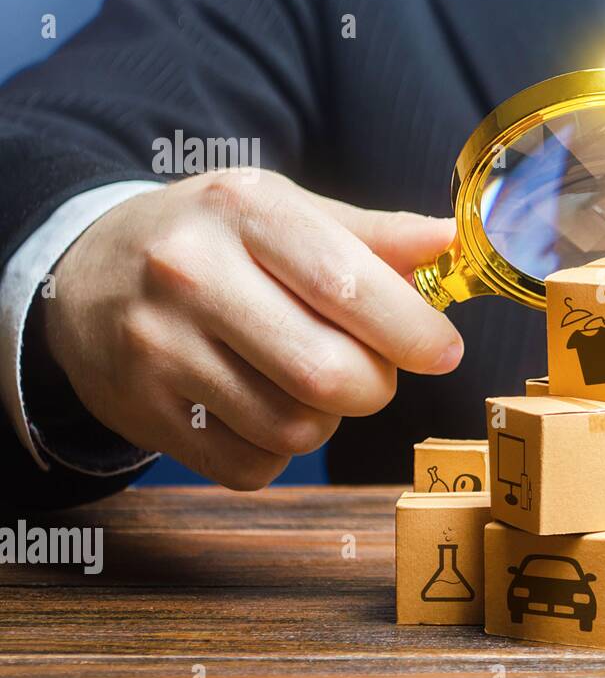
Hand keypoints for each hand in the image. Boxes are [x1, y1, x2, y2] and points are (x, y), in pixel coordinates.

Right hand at [44, 169, 461, 490]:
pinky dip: (278, 451)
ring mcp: (159, 348)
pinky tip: (262, 407)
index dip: (413, 330)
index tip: (444, 351)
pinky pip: (253, 466)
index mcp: (242, 211)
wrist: (83, 272)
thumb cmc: (211, 239)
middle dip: (375, 384)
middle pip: (328, 372)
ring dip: (328, 418)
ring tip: (309, 380)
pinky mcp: (142, 412)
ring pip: (296, 428)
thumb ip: (370, 235)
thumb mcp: (281, 211)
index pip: (348, 285)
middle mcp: (190, 274)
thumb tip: (448, 243)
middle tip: (371, 368)